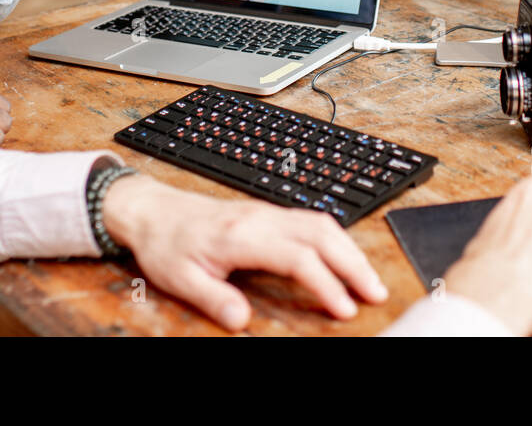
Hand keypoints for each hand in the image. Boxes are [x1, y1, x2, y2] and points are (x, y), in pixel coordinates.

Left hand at [102, 176, 387, 329]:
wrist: (154, 211)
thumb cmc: (167, 244)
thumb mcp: (181, 279)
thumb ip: (214, 299)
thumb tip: (242, 321)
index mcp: (241, 235)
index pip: (298, 256)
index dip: (326, 283)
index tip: (345, 309)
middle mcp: (261, 218)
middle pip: (322, 233)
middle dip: (354, 263)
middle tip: (377, 293)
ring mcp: (267, 212)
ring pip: (321, 222)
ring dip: (350, 250)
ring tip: (369, 280)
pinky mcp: (269, 213)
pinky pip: (312, 219)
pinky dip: (336, 239)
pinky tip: (344, 258)